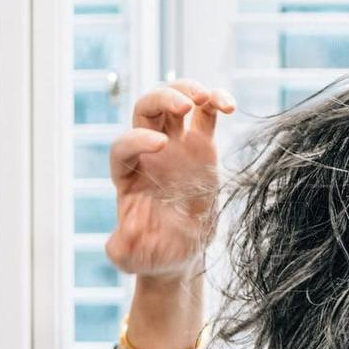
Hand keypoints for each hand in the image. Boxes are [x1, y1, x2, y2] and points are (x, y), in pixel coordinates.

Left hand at [105, 79, 234, 277]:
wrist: (175, 251)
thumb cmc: (150, 253)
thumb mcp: (132, 258)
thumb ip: (122, 250)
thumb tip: (120, 241)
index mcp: (127, 173)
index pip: (124, 145)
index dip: (137, 139)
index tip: (160, 145)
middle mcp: (148, 152)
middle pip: (146, 109)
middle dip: (163, 99)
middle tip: (186, 104)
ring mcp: (176, 145)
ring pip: (175, 101)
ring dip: (188, 90)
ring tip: (209, 98)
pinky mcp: (202, 146)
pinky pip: (206, 114)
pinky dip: (215, 101)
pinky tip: (228, 105)